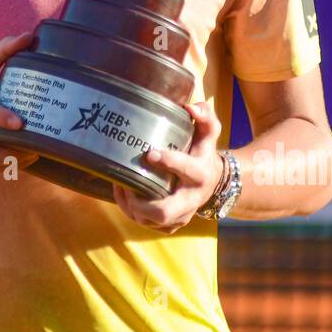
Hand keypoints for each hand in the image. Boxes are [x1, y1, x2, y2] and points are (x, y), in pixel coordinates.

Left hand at [112, 100, 221, 233]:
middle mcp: (191, 199)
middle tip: (125, 183)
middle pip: (164, 211)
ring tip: (119, 183)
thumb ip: (204, 116)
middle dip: (140, 202)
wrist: (213, 181)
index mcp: (200, 174)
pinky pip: (146, 224)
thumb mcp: (209, 132)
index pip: (186, 169)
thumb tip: (189, 107)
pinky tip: (123, 193)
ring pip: (150, 221)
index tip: (149, 153)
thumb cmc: (203, 151)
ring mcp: (181, 215)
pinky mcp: (171, 224)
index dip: (168, 162)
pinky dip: (130, 210)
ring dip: (129, 205)